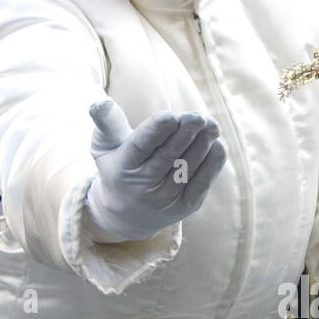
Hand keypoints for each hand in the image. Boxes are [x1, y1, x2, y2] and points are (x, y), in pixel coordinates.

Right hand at [85, 98, 226, 242]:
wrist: (127, 215)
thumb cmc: (117, 168)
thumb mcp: (104, 146)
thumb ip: (107, 123)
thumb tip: (101, 103)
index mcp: (123, 167)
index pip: (141, 146)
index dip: (157, 131)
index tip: (171, 116)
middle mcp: (144, 186)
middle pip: (168, 155)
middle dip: (186, 134)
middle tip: (198, 116)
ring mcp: (166, 199)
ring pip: (188, 167)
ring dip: (203, 144)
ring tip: (211, 125)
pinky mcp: (185, 207)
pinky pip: (202, 183)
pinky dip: (212, 164)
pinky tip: (217, 144)